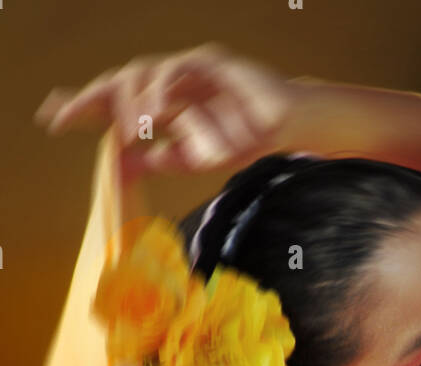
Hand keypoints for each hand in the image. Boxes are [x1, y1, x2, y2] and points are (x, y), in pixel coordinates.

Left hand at [34, 42, 295, 182]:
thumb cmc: (242, 140)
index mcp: (162, 101)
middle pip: (120, 80)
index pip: (116, 100)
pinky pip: (177, 69)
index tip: (55, 118)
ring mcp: (187, 69)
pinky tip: (153, 113)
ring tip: (126, 128)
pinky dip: (162, 89)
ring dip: (129, 99)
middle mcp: (168, 81)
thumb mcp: (192, 158)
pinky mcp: (210, 62)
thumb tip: (121, 165)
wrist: (283, 128)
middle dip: (91, 97)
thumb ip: (157, 159)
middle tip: (66, 115)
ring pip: (143, 72)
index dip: (86, 106)